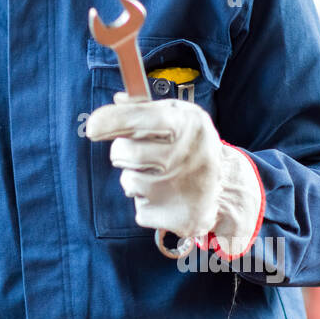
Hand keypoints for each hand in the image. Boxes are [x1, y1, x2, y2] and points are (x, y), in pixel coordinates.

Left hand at [85, 93, 263, 257]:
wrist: (227, 188)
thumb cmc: (191, 145)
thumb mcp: (178, 116)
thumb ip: (146, 107)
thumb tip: (117, 100)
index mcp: (188, 124)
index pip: (143, 117)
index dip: (112, 121)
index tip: (92, 127)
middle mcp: (187, 155)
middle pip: (125, 152)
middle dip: (122, 153)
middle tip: (141, 155)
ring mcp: (183, 189)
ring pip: (128, 182)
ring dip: (135, 180)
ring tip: (160, 177)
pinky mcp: (178, 218)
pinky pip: (140, 210)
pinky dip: (147, 205)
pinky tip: (166, 198)